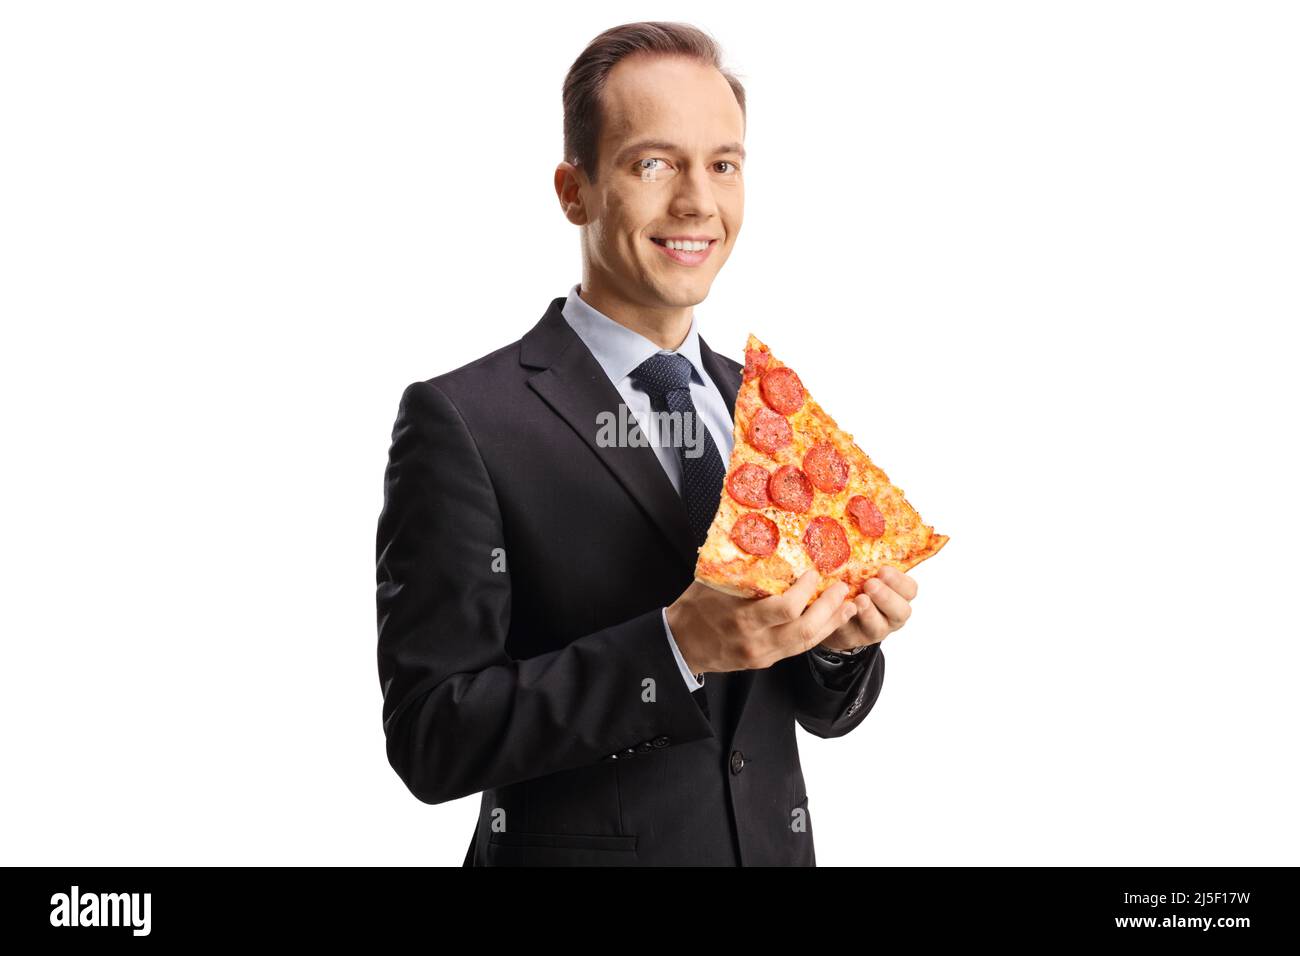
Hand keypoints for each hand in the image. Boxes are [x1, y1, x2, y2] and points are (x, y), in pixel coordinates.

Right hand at [667, 569, 857, 673]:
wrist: (680, 644)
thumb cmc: (695, 608)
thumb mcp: (715, 583)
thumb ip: (744, 570)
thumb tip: (768, 541)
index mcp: (742, 619)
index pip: (785, 608)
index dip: (805, 591)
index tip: (813, 573)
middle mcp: (757, 641)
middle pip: (805, 629)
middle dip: (829, 608)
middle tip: (842, 588)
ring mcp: (763, 655)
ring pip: (807, 643)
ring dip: (831, 623)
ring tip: (849, 606)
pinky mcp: (767, 661)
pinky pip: (798, 649)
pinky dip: (818, 634)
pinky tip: (831, 621)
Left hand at [817, 565, 916, 652]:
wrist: (834, 613)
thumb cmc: (854, 586)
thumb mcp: (864, 572)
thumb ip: (867, 561)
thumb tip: (862, 527)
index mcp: (897, 595)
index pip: (909, 589)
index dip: (899, 581)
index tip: (883, 570)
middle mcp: (891, 614)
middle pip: (902, 610)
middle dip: (887, 597)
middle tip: (870, 584)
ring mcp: (875, 629)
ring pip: (880, 626)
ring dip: (869, 612)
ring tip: (858, 600)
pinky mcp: (855, 638)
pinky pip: (854, 633)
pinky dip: (847, 620)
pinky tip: (841, 610)